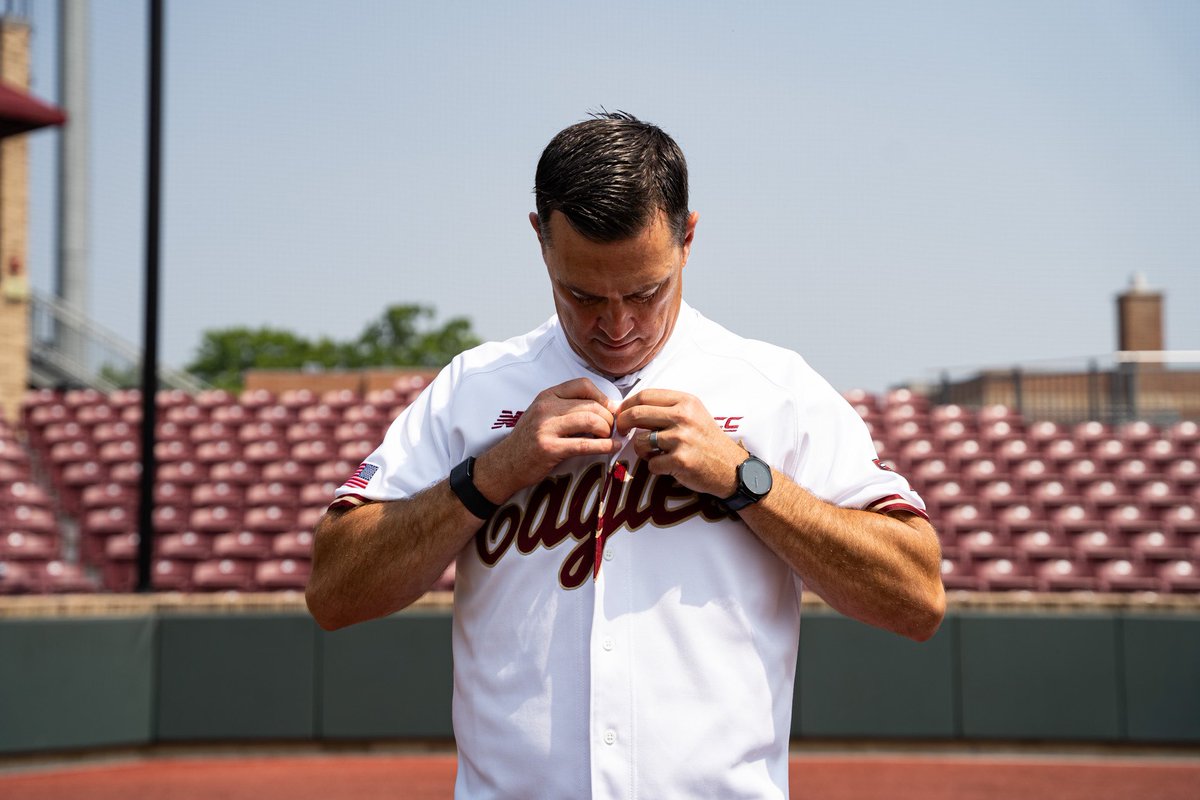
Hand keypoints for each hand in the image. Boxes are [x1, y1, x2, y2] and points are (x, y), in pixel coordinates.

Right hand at [475, 378, 619, 502]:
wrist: (505, 464)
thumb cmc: (529, 440)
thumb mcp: (543, 415)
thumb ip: (568, 408)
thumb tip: (607, 407)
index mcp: (546, 396)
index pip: (582, 385)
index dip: (603, 397)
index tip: (611, 409)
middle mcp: (546, 408)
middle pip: (591, 405)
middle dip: (608, 417)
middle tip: (613, 428)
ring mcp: (546, 428)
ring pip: (590, 421)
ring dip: (606, 430)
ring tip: (609, 437)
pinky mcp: (549, 449)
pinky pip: (584, 445)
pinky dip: (604, 446)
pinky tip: (613, 448)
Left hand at [615, 388, 746, 498]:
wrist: (730, 467)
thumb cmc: (706, 440)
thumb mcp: (692, 414)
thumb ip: (666, 408)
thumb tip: (629, 408)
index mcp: (685, 401)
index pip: (645, 395)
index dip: (627, 405)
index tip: (621, 413)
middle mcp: (683, 417)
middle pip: (636, 414)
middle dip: (622, 423)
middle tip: (620, 431)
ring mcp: (682, 438)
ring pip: (640, 441)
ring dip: (641, 450)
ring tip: (653, 453)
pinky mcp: (680, 460)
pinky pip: (651, 464)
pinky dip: (655, 467)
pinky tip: (668, 465)